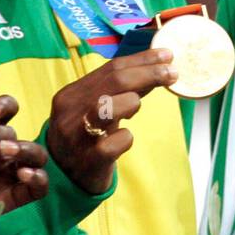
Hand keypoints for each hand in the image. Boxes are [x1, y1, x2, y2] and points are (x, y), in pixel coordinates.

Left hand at [0, 95, 48, 225]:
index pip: (3, 111)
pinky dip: (39, 178)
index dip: (2, 106)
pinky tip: (24, 174)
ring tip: (4, 152)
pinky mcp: (9, 198)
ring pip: (35, 155)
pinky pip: (39, 188)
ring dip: (26, 149)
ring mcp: (4, 174)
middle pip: (14, 133)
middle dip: (1, 131)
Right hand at [45, 48, 176, 194]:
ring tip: (139, 104)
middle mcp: (71, 112)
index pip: (110, 68)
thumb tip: (153, 69)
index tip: (167, 55)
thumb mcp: (91, 109)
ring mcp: (78, 137)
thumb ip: (115, 91)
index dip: (142, 60)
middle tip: (172, 73)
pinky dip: (125, 138)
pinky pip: (111, 145)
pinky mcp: (88, 161)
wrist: (61, 178)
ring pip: (106, 108)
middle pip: (113, 82)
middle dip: (148, 73)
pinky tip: (127, 137)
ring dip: (130, 101)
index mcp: (71, 94)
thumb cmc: (83, 137)